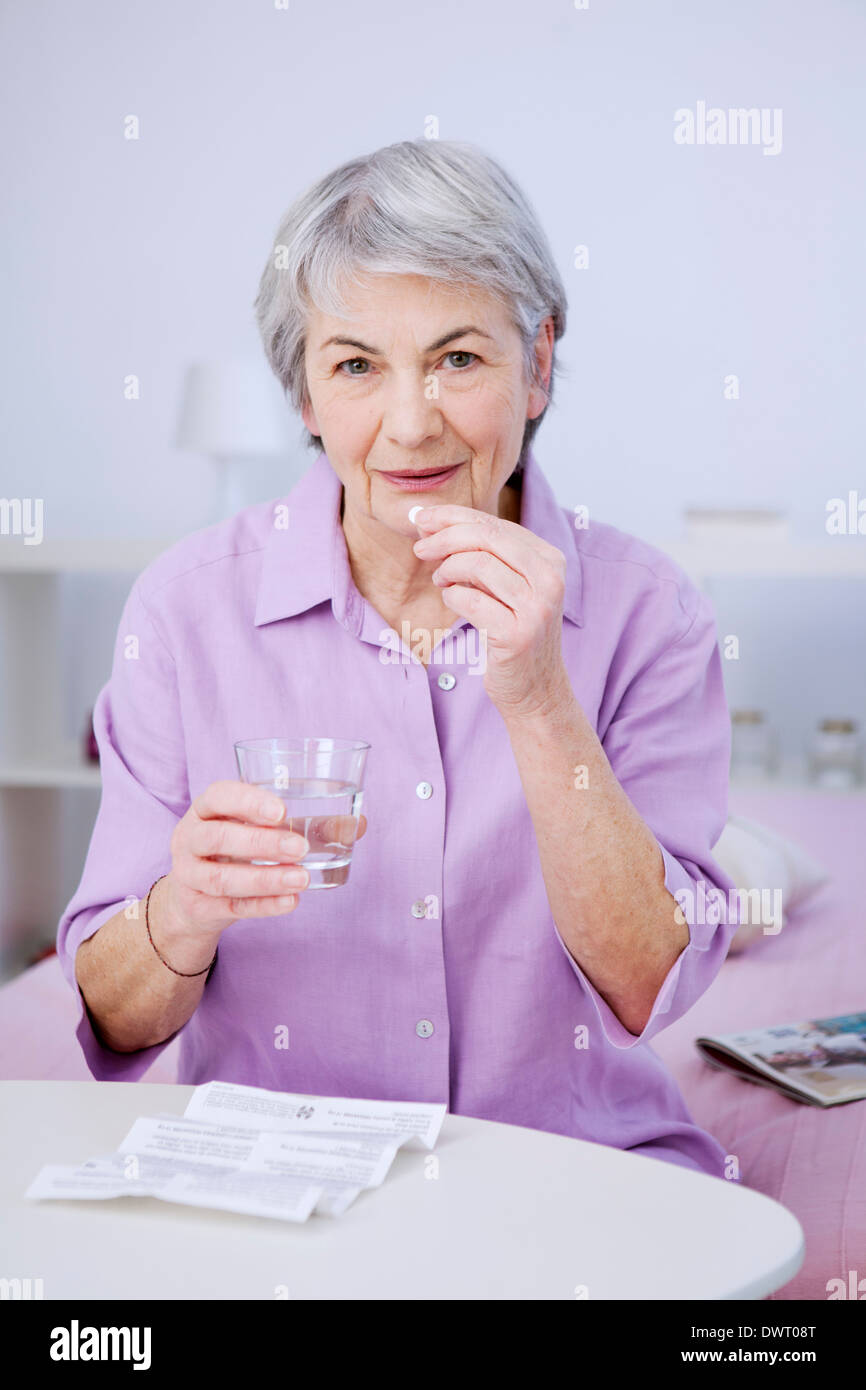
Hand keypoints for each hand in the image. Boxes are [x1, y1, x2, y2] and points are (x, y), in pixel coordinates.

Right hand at [164, 779, 367, 935]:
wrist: (194, 896)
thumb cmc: (237, 849)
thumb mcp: (264, 830)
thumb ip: (310, 825)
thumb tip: (359, 824)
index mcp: (206, 808)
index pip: (219, 796)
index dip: (248, 801)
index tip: (281, 811)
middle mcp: (189, 837)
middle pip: (218, 838)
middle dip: (261, 843)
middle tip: (300, 848)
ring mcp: (188, 874)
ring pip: (222, 878)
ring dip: (264, 879)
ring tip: (302, 879)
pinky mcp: (198, 906)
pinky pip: (230, 907)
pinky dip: (262, 906)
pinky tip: (290, 902)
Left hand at [412, 503, 570, 718]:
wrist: (535, 688)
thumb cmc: (512, 630)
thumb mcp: (506, 585)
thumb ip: (481, 553)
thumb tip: (429, 521)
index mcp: (550, 559)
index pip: (495, 523)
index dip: (453, 516)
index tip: (422, 519)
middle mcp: (550, 579)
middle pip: (485, 537)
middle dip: (443, 537)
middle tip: (419, 547)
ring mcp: (537, 608)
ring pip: (476, 564)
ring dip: (447, 569)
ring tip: (441, 580)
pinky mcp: (517, 635)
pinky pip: (468, 599)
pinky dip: (452, 596)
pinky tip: (453, 600)